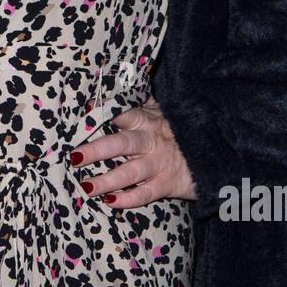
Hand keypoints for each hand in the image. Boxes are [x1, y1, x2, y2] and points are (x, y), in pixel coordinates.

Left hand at [69, 94, 197, 206]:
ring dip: (107, 180)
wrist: (212, 152)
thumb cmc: (177, 131)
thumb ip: (138, 102)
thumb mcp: (161, 111)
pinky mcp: (167, 184)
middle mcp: (151, 141)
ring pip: (130, 172)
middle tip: (74, 157)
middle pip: (122, 144)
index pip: (124, 112)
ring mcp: (159, 163)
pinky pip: (145, 194)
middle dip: (97, 150)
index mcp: (147, 120)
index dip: (105, 111)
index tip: (87, 110)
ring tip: (86, 187)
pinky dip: (128, 199)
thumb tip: (113, 84)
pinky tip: (110, 202)